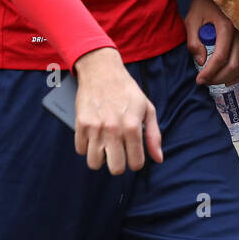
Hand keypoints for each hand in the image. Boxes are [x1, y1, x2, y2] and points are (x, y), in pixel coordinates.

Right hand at [72, 47, 161, 174]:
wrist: (102, 71)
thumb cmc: (127, 90)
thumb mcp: (147, 108)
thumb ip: (154, 135)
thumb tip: (158, 158)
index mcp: (132, 126)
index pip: (136, 163)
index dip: (136, 162)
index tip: (133, 156)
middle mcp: (114, 129)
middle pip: (116, 168)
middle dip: (119, 164)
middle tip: (119, 154)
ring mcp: (95, 128)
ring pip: (94, 163)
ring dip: (100, 158)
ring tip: (105, 146)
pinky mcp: (80, 124)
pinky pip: (80, 150)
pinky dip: (86, 147)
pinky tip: (94, 137)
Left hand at [185, 0, 238, 85]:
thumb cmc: (204, 4)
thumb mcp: (192, 19)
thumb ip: (194, 41)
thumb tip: (201, 61)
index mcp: (226, 26)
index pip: (220, 57)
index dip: (209, 72)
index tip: (198, 80)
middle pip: (233, 65)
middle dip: (217, 78)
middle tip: (203, 81)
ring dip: (227, 78)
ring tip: (213, 80)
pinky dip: (238, 73)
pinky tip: (227, 77)